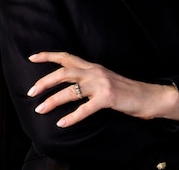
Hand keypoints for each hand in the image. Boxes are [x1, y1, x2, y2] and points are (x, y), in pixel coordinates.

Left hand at [27, 52, 178, 127]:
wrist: (148, 96)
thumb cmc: (125, 91)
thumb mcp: (105, 79)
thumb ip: (88, 79)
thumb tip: (67, 86)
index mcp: (93, 67)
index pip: (67, 57)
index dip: (48, 56)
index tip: (32, 58)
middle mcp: (96, 72)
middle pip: (64, 72)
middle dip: (44, 82)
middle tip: (30, 92)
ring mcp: (102, 85)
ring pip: (70, 90)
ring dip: (52, 101)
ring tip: (40, 109)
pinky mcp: (108, 98)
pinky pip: (85, 109)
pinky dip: (71, 117)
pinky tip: (62, 123)